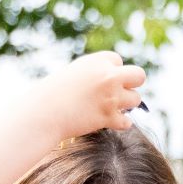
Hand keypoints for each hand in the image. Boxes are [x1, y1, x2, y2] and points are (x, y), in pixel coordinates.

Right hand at [20, 51, 146, 139]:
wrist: (43, 112)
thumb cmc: (54, 93)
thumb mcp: (76, 73)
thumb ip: (97, 72)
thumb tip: (121, 81)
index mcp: (97, 61)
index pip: (118, 60)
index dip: (110, 71)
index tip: (98, 81)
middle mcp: (108, 76)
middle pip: (139, 76)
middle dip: (132, 84)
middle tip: (119, 92)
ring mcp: (111, 97)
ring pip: (136, 99)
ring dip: (126, 105)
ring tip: (109, 108)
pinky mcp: (109, 117)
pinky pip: (127, 121)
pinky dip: (121, 123)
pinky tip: (109, 121)